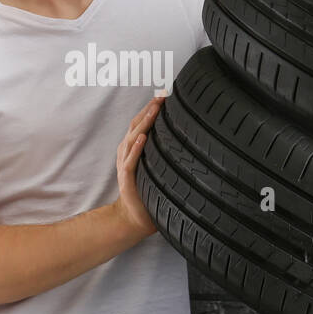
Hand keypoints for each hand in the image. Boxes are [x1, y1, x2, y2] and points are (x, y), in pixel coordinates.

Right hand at [113, 94, 164, 238]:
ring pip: (132, 138)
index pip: (140, 123)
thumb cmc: (147, 192)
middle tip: (162, 95)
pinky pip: (130, 161)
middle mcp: (126, 153)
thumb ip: (163, 153)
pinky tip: (143, 138)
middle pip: (135, 125)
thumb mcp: (156, 168)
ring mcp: (125, 165)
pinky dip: (135, 148)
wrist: (133, 218)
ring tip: (155, 109)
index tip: (164, 95)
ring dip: (144, 122)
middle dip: (148, 109)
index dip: (150, 108)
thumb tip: (188, 141)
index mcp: (132, 149)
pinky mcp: (126, 179)